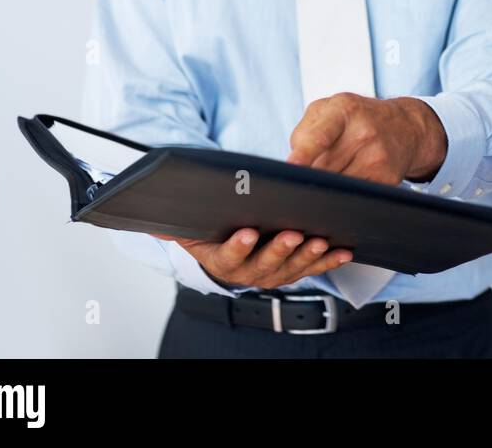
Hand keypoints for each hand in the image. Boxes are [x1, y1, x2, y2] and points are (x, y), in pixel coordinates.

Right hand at [152, 227, 353, 290]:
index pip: (227, 258)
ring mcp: (274, 272)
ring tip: (319, 240)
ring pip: (291, 269)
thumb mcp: (189, 225)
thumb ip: (172, 223)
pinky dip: (329, 260)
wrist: (227, 238)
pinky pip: (313, 267)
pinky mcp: (295, 267)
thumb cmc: (210, 227)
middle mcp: (248, 272)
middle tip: (292, 234)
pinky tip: (343, 251)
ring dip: (307, 256)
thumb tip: (148, 218)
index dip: (238, 247)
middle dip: (279, 250)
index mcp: (220, 260)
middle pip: (264, 266)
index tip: (248, 233)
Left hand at [287, 94, 446, 184]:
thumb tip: (293, 169)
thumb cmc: (357, 118)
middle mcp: (364, 132)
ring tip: (325, 179)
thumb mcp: (330, 109)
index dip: (304, 154)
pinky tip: (343, 188)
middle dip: (308, 177)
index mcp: (343, 110)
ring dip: (324, 189)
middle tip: (300, 180)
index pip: (319, 136)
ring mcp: (377, 156)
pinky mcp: (387, 178)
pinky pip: (355, 196)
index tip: (292, 167)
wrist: (403, 125)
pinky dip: (343, 197)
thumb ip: (305, 133)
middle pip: (323, 168)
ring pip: (337, 186)